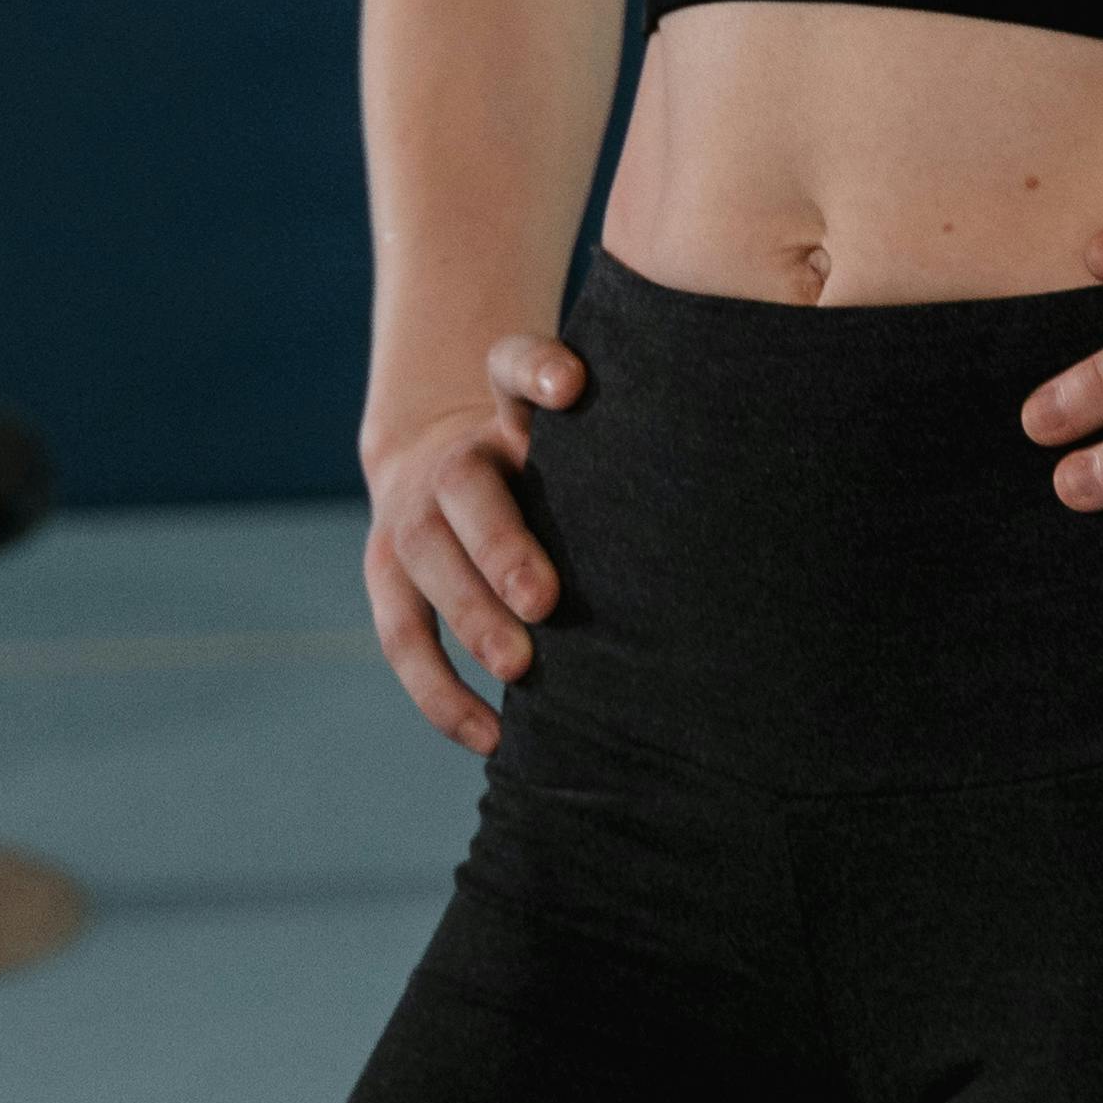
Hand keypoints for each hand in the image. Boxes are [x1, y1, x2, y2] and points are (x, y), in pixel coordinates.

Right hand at [362, 330, 586, 752]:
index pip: (512, 367)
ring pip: (424, 563)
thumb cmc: (545, 468)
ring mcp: (408, 520)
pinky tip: (493, 736)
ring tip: (519, 672)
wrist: (438, 466)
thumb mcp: (574, 441)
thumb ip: (617, 447)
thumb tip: (716, 480)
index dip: (536, 370)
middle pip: (465, 489)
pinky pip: (403, 639)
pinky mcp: (386, 579)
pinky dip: (441, 694)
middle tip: (546, 602)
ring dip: (470, 619)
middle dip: (501, 545)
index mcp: (505, 416)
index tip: (571, 386)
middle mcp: (450, 462)